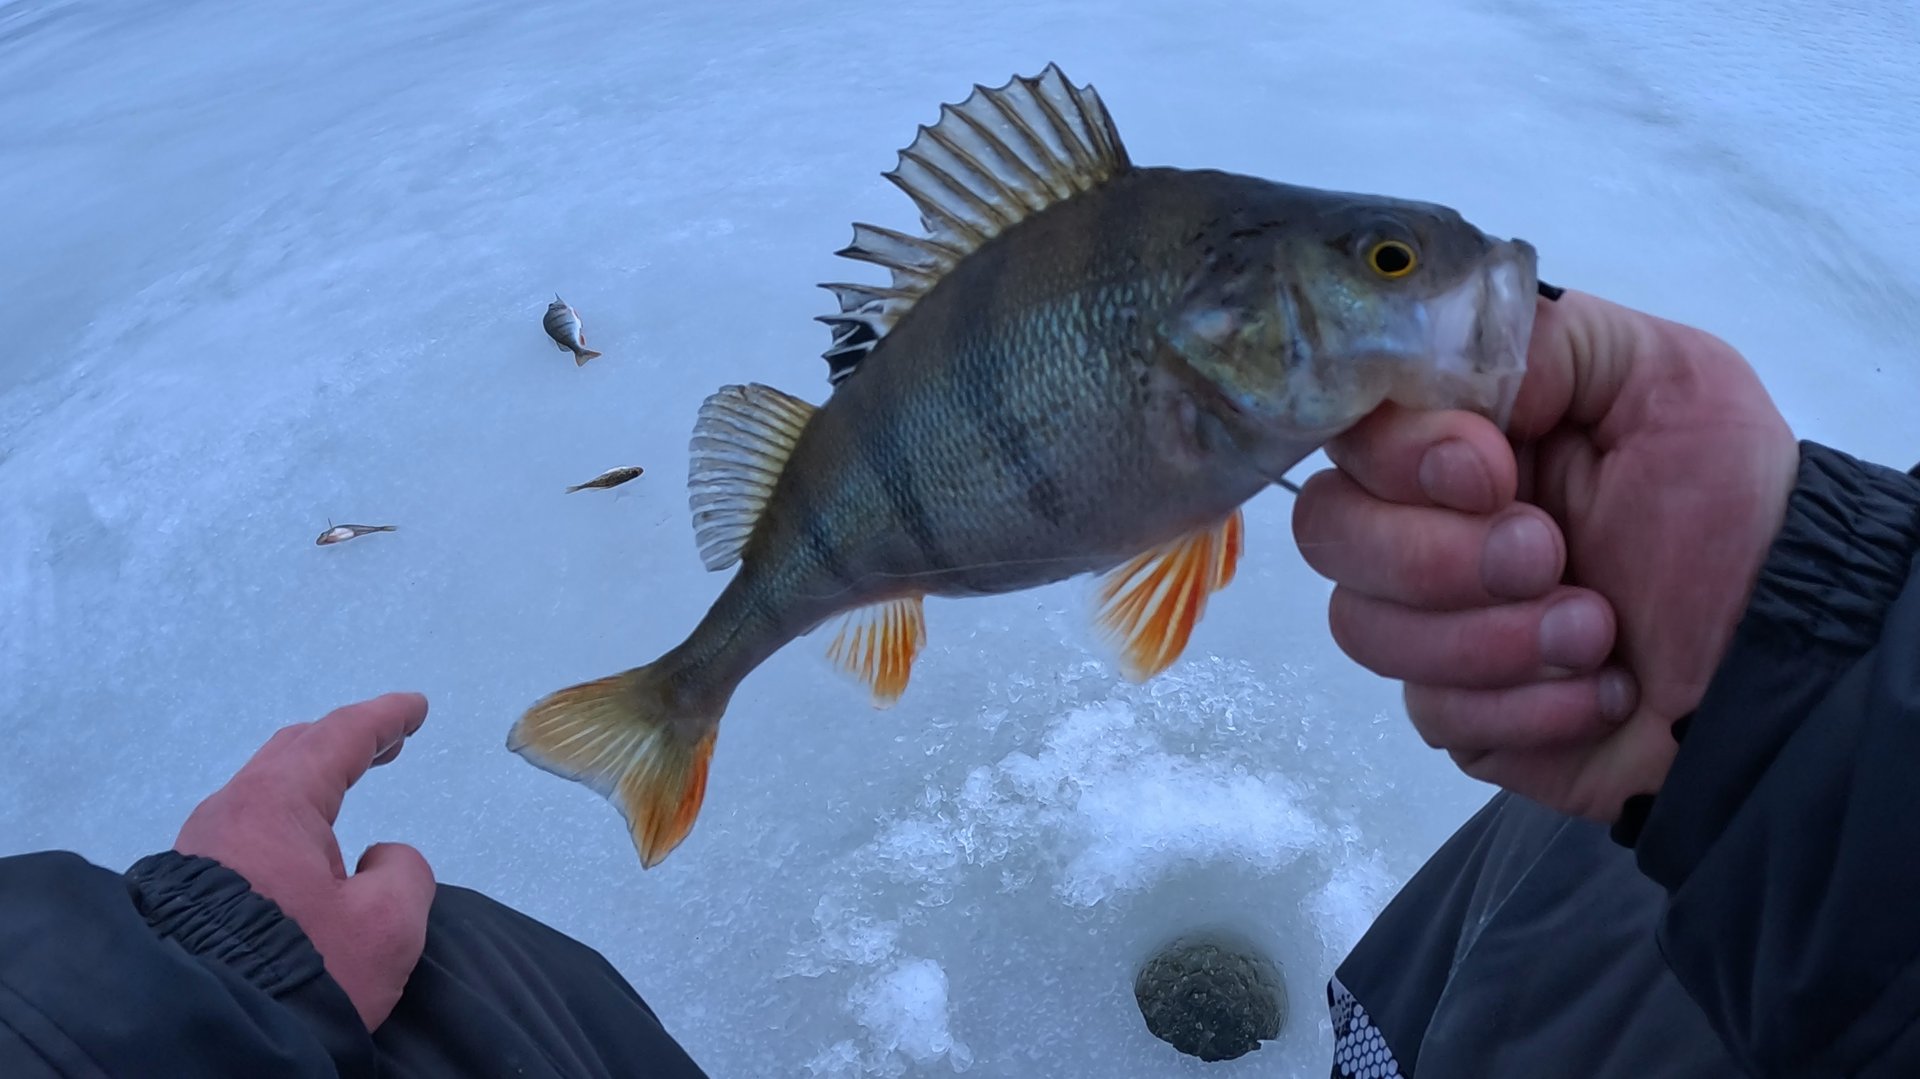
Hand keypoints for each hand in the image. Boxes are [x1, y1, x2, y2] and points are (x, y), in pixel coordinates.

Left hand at [174, 692, 436, 1029]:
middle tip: (386, 743)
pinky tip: (302, 839)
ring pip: (264, 790)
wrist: (202, 1030)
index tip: (416, 708)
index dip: (384, 719)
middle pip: (292, 753)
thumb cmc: (304, 964)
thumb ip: (405, 872)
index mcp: (278, 804)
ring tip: (346, 785)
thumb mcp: (389, 924)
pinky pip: (247, 824)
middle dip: (343, 741)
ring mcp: (201, 846)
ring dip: (310, 780)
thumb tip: (378, 859)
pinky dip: (288, 811)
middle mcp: (231, 812)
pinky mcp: (188, 884)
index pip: (339, 739)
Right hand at [1292, 290, 1798, 820]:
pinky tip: (1603, 692)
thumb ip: (1547, 342)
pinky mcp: (1456, 714)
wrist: (1787, 655)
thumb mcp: (1666, 374)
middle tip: (1551, 558)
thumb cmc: (1729, 505)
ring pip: (1365, 629)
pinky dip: (1533, 706)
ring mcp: (1429, 626)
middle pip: (1328, 533)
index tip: (1492, 471)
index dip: (1399, 455)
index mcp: (1458, 437)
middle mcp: (1422, 525)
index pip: (1349, 431)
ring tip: (1600, 633)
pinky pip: (1433, 712)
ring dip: (1496, 637)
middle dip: (1441, 556)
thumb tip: (1443, 376)